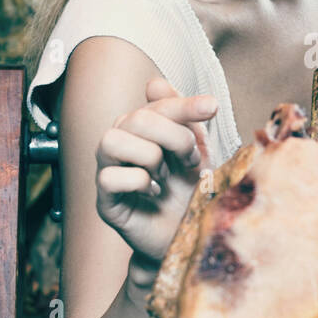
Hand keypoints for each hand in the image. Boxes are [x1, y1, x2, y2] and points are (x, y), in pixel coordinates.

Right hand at [96, 78, 216, 265]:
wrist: (189, 235)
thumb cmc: (190, 190)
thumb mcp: (196, 149)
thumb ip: (182, 116)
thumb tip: (155, 83)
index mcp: (141, 127)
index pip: (157, 103)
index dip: (184, 104)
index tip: (212, 107)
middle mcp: (120, 142)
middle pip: (135, 118)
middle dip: (173, 137)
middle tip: (189, 160)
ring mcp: (109, 170)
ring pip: (112, 139)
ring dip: (150, 158)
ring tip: (164, 177)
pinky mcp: (105, 201)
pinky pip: (108, 178)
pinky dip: (138, 183)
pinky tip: (152, 194)